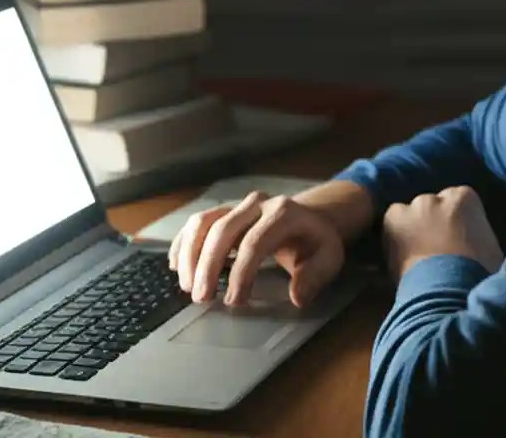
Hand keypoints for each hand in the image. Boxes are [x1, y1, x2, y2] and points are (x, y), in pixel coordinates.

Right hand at [168, 190, 344, 308]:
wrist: (311, 216)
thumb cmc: (317, 242)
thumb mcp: (329, 258)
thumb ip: (315, 276)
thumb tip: (297, 297)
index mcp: (283, 213)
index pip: (254, 243)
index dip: (241, 274)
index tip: (234, 302)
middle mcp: (256, 203)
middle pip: (222, 231)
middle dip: (207, 266)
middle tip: (201, 298)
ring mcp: (236, 204)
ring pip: (203, 222)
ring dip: (190, 254)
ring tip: (187, 286)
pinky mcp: (223, 210)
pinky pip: (197, 222)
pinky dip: (183, 242)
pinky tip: (176, 265)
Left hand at [383, 186, 503, 278]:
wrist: (448, 291)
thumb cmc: (477, 274)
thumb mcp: (491, 249)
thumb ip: (479, 236)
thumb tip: (476, 243)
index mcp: (465, 198)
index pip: (459, 201)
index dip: (457, 221)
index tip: (458, 238)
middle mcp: (437, 196)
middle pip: (433, 204)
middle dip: (434, 221)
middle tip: (437, 247)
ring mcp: (413, 206)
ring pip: (411, 212)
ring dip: (414, 227)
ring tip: (417, 253)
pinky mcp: (393, 219)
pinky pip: (393, 221)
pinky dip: (395, 233)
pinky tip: (402, 252)